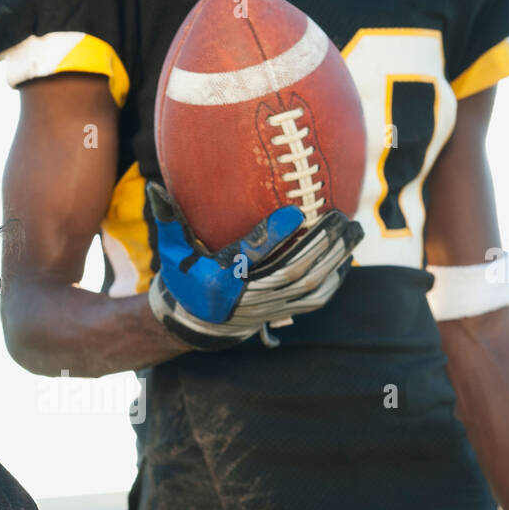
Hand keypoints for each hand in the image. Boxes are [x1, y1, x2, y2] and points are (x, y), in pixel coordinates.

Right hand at [145, 181, 362, 350]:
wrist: (198, 321)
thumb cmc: (185, 278)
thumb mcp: (171, 252)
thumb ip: (168, 221)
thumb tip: (154, 188)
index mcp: (221, 279)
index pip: (250, 257)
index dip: (274, 236)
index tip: (296, 212)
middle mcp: (248, 297)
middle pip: (293, 270)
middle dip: (321, 245)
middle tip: (343, 216)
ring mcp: (269, 307)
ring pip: (310, 285)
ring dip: (336, 259)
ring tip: (354, 231)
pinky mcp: (283, 311)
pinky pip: (316, 300)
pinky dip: (335, 280)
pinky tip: (348, 257)